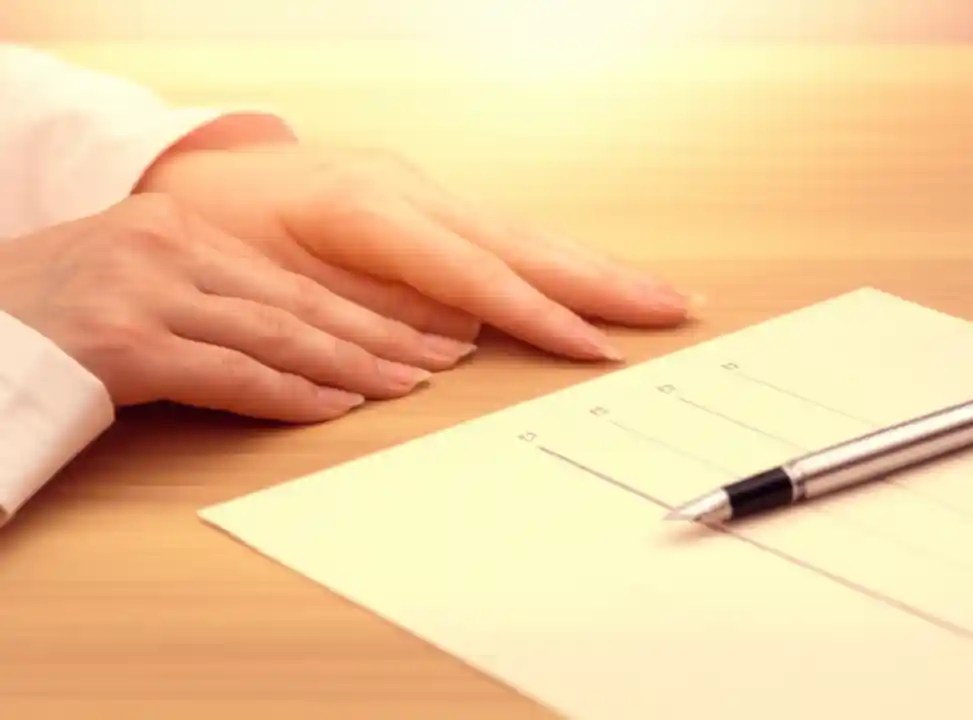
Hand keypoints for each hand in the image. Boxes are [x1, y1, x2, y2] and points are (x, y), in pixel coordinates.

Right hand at [0, 194, 458, 421]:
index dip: (360, 308)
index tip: (416, 330)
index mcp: (174, 225)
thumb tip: (292, 332)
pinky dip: (291, 394)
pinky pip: (231, 374)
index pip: (288, 276)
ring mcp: (144, 290)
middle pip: (297, 300)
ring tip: (406, 386)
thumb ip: (203, 292)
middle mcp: (165, 245)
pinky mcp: (126, 343)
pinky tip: (336, 407)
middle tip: (438, 358)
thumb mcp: (128, 277)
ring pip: (277, 333)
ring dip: (351, 366)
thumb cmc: (43, 315)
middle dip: (376, 335)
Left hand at [134, 143, 694, 360]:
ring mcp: (425, 193)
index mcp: (371, 211)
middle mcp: (412, 192)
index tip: (597, 348)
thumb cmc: (219, 233)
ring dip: (595, 268)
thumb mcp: (269, 283)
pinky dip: (557, 260)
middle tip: (674, 306)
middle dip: (604, 280)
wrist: (196, 176)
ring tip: (657, 295)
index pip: (477, 274)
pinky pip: (504, 236)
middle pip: (525, 243)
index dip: (541, 314)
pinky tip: (593, 277)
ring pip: (525, 235)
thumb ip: (368, 314)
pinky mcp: (428, 206)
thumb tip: (457, 339)